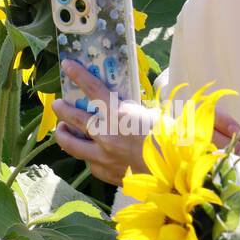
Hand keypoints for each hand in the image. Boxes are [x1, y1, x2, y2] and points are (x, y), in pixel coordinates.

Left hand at [52, 60, 239, 185]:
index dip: (78, 75)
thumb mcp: (150, 115)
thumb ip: (129, 110)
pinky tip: (91, 155)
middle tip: (58, 104)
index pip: (92, 89)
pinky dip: (89, 157)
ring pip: (73, 145)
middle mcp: (106, 135)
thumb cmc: (173, 139)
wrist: (181, 174)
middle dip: (62, 109)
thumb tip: (118, 105)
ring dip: (65, 135)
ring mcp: (105, 157)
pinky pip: (91, 164)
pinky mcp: (109, 174)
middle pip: (73, 118)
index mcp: (120, 115)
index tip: (67, 64)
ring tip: (63, 130)